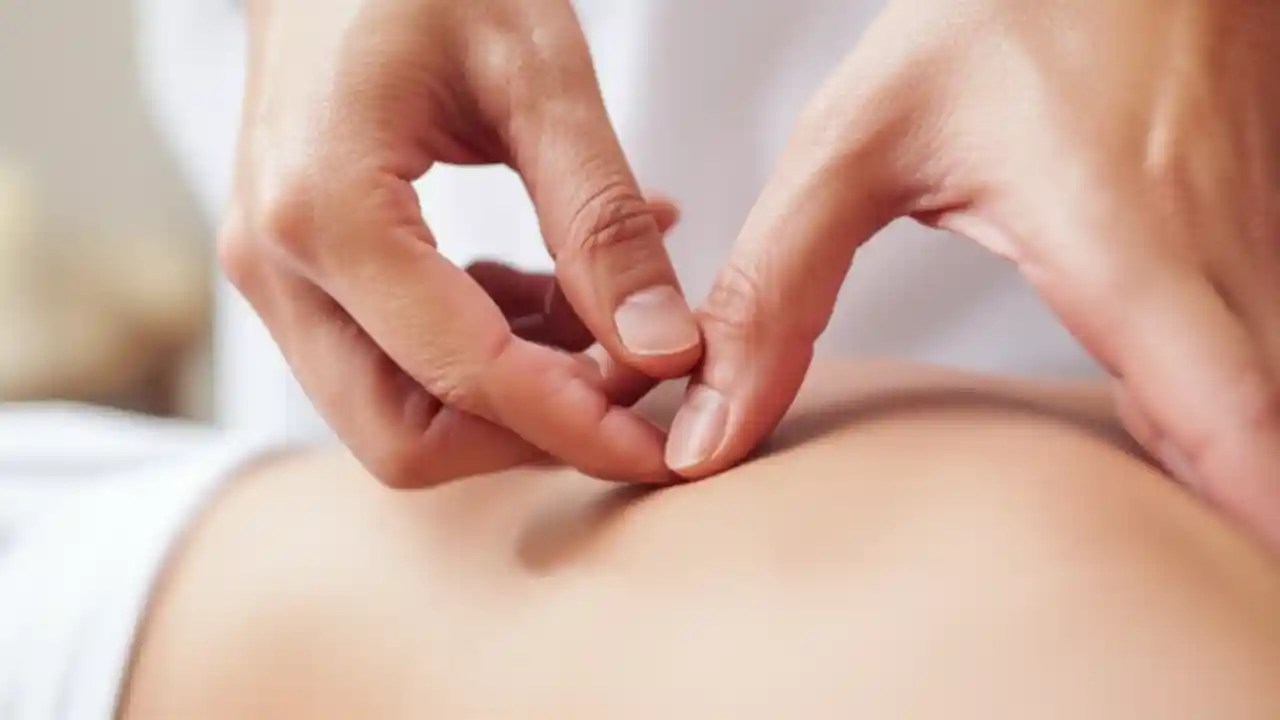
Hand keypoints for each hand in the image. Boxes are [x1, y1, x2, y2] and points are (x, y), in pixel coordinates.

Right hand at [220, 0, 701, 485]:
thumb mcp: (537, 73)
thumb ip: (599, 219)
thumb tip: (666, 349)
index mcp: (326, 211)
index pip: (464, 377)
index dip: (575, 426)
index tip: (665, 445)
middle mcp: (278, 264)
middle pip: (406, 437)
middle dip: (532, 433)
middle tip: (637, 382)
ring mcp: (277, 274)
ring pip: (396, 413)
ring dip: (514, 395)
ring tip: (607, 316)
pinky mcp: (299, 270)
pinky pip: (391, 362)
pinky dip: (485, 355)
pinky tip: (554, 290)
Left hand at [672, 0, 1279, 545]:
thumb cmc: (1003, 8)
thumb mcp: (860, 141)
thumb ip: (779, 286)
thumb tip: (710, 427)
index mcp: (1125, 245)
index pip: (1231, 421)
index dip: (1249, 527)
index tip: (1233, 607)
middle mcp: (1215, 260)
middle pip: (1256, 445)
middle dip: (1228, 535)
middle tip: (1184, 605)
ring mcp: (1250, 249)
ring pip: (1258, 409)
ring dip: (1219, 483)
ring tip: (1171, 557)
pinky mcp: (1246, 244)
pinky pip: (1246, 365)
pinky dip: (1214, 427)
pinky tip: (1169, 455)